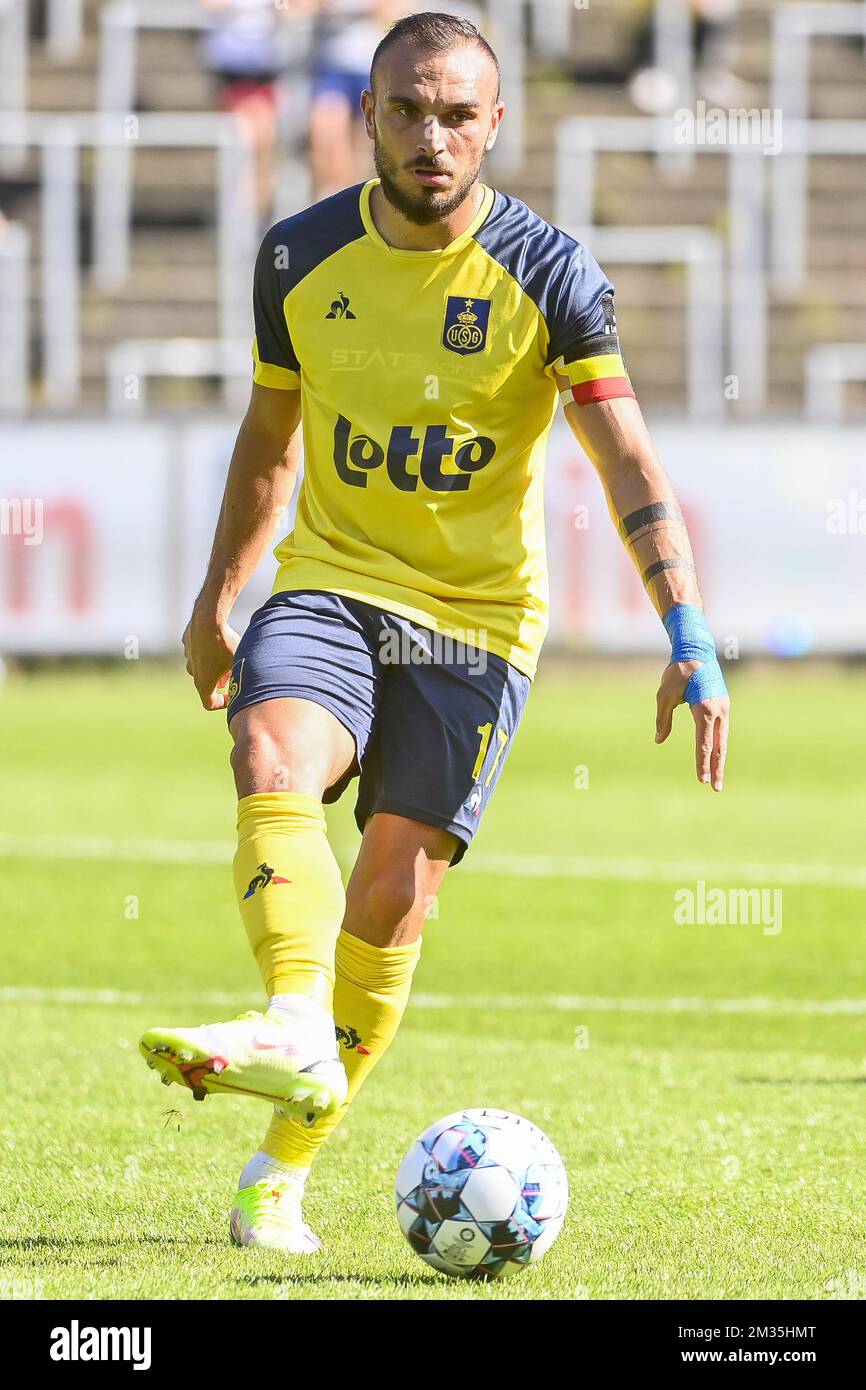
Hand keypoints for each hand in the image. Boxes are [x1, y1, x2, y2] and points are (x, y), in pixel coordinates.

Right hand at [182, 603, 240, 710]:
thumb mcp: (237, 664)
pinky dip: (208, 650)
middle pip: (206, 683)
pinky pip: (198, 650)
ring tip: (227, 655)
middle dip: (220, 681)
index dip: (223, 703)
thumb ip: (236, 678)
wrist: (208, 620)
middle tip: (233, 673)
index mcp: (203, 683)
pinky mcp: (187, 643)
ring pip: (202, 666)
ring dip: (213, 665)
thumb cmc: (225, 645)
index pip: (209, 703)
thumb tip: (233, 683)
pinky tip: (217, 640)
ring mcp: (188, 657)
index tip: (232, 695)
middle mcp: (192, 672)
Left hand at [654, 661, 728, 791]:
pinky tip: (717, 757)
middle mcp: (718, 711)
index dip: (702, 763)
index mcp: (704, 709)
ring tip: (717, 779)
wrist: (696, 651)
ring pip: (723, 740)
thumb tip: (659, 740)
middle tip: (715, 789)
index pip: (703, 743)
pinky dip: (720, 746)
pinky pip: (722, 731)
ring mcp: (724, 708)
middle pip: (719, 746)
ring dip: (720, 760)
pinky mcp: (723, 705)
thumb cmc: (677, 673)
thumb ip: (663, 720)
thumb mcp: (664, 696)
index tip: (701, 780)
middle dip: (717, 769)